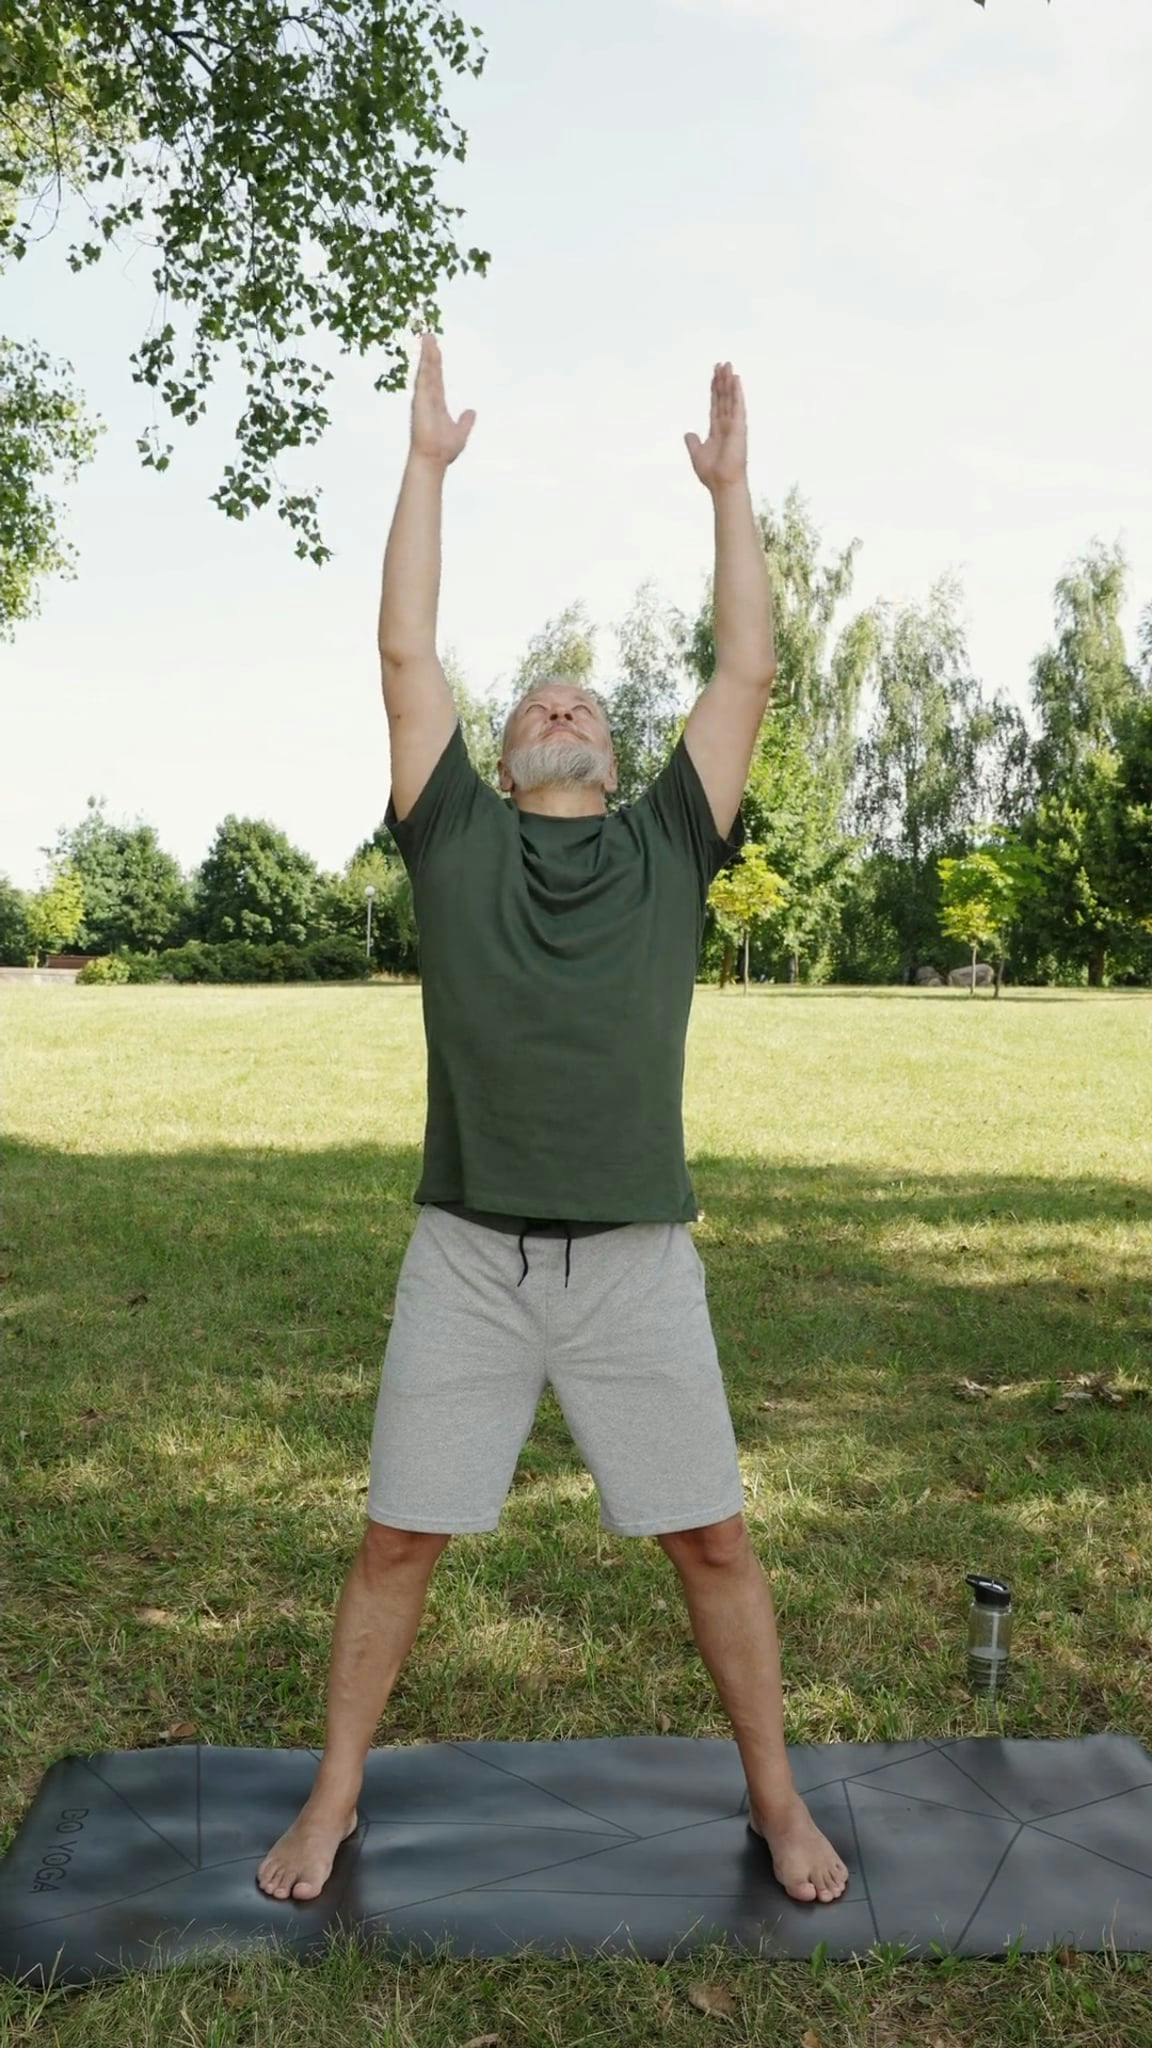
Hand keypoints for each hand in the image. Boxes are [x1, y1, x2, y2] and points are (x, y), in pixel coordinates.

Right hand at [409, 331, 475, 465]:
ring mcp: (423, 398)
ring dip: (427, 353)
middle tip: (429, 335)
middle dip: (430, 353)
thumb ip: (465, 421)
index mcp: (436, 403)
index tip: (435, 350)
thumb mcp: (460, 433)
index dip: (435, 363)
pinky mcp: (420, 399)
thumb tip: (472, 411)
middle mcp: (428, 398)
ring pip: (426, 370)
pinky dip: (424, 363)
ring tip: (428, 336)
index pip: (436, 378)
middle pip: (430, 370)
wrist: (433, 459)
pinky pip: (423, 377)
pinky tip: (426, 351)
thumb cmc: (443, 450)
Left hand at [684, 360, 747, 490]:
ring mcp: (734, 425)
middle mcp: (727, 425)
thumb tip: (688, 433)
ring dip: (729, 382)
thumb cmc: (712, 473)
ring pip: (731, 398)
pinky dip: (737, 393)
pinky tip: (736, 380)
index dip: (714, 389)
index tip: (714, 375)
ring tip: (727, 365)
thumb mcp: (697, 454)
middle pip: (723, 397)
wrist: (722, 484)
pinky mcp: (739, 428)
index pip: (715, 404)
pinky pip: (738, 406)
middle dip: (722, 380)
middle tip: (722, 363)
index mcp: (717, 430)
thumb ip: (693, 442)